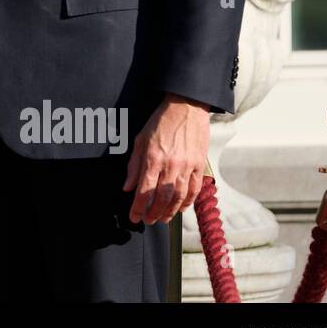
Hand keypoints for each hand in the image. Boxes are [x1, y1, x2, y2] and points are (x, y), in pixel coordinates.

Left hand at [122, 93, 209, 225]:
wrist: (186, 107)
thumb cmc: (161, 121)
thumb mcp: (140, 139)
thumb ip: (134, 165)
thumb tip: (127, 187)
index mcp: (153, 158)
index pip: (144, 190)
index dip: (138, 207)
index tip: (134, 217)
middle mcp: (171, 165)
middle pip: (162, 197)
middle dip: (154, 213)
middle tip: (148, 220)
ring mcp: (187, 166)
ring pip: (179, 197)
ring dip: (170, 211)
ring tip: (162, 218)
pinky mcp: (199, 165)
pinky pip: (194, 189)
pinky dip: (187, 202)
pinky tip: (181, 208)